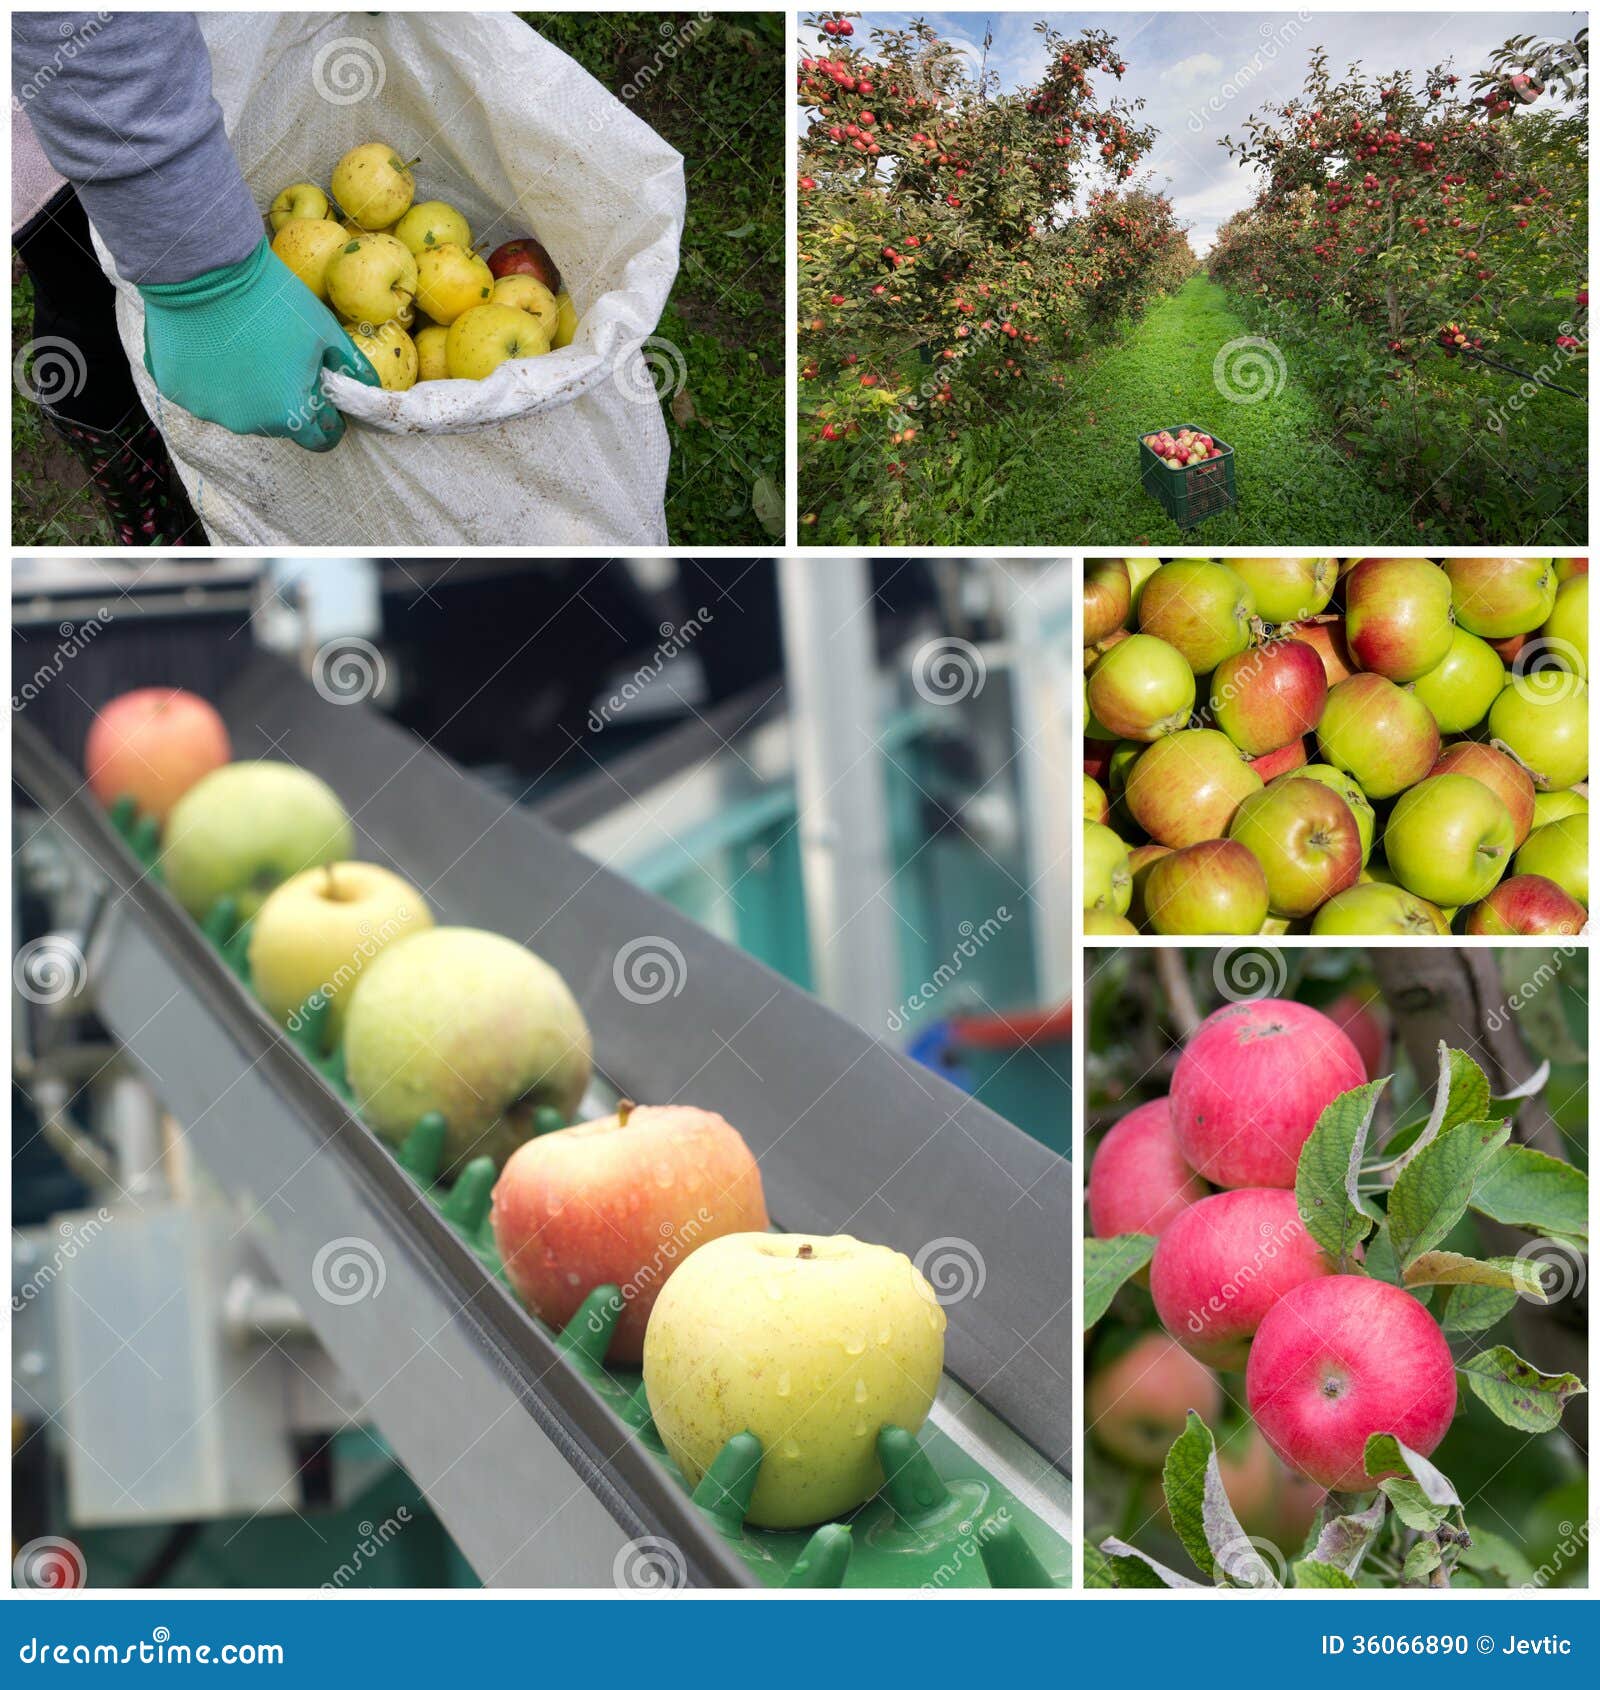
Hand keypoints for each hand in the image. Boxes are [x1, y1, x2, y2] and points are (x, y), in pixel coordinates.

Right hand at [140, 239, 378, 450]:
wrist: (206, 266)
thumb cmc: (274, 299)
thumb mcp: (325, 331)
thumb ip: (351, 367)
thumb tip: (368, 387)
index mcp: (288, 415)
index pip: (318, 438)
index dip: (327, 419)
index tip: (325, 398)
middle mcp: (246, 423)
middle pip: (277, 423)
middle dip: (286, 399)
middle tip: (282, 362)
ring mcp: (207, 408)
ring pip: (237, 408)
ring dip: (247, 389)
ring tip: (247, 349)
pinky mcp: (175, 389)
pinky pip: (201, 390)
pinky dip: (210, 375)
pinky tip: (213, 345)